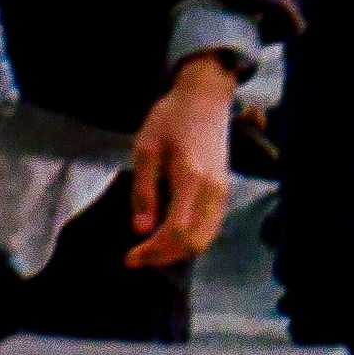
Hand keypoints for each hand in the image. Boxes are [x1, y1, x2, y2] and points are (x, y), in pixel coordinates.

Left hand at [126, 55, 240, 271]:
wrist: (205, 97)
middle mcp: (213, 189)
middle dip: (164, 257)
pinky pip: (211, 227)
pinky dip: (190, 240)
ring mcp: (223, 190)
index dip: (152, 250)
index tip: (129, 257)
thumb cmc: (170, 118)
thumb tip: (141, 229)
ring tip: (151, 249)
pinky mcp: (224, 190)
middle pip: (195, 241)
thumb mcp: (146, 149)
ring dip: (178, 251)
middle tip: (137, 257)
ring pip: (206, 238)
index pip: (176, 230)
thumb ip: (144, 191)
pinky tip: (169, 236)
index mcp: (191, 177)